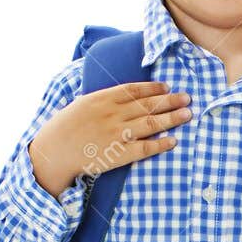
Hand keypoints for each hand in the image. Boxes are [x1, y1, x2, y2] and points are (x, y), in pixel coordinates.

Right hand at [29, 81, 191, 196]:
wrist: (53, 153)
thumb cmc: (63, 128)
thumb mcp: (80, 105)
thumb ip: (102, 101)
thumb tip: (121, 97)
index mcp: (102, 99)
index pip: (134, 90)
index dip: (153, 88)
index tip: (167, 87)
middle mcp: (112, 114)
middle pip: (148, 105)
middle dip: (170, 101)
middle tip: (187, 98)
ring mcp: (117, 135)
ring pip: (151, 124)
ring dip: (172, 119)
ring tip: (187, 114)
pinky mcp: (118, 154)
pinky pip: (144, 149)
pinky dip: (160, 145)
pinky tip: (173, 141)